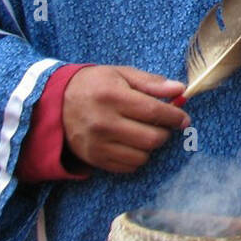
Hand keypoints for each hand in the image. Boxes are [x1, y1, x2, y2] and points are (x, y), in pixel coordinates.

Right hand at [61, 65, 188, 173]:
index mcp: (112, 97)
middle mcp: (104, 123)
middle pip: (151, 138)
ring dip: (151, 145)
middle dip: (165, 132)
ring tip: (145, 132)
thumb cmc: (94, 84)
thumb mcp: (121, 74)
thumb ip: (151, 82)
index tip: (184, 119)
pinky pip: (128, 166)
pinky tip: (132, 143)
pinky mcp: (94, 159)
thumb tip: (180, 89)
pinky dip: (137, 157)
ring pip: (142, 155)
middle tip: (164, 125)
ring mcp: (98, 144)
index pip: (154, 112)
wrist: (56, 103)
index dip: (175, 117)